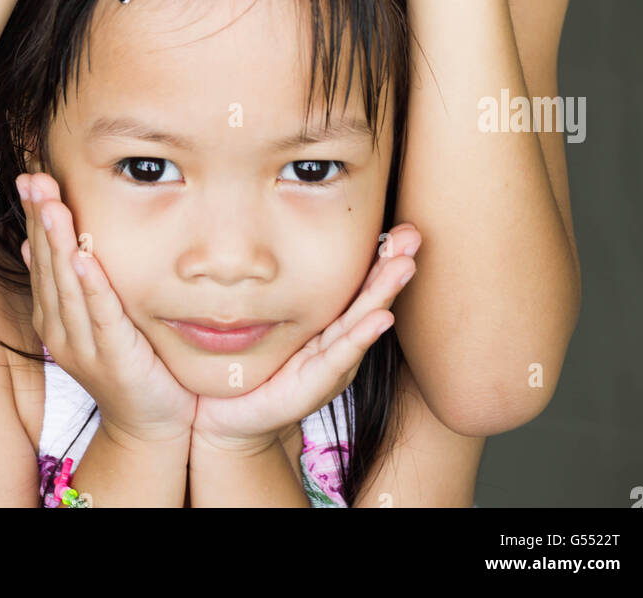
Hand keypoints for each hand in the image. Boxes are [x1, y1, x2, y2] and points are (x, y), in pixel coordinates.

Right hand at [17, 171, 195, 447]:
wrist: (148, 422)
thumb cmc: (126, 364)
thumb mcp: (89, 318)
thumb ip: (65, 283)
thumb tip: (33, 243)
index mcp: (53, 316)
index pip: (40, 256)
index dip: (35, 215)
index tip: (31, 175)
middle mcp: (61, 329)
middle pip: (47, 264)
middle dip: (40, 218)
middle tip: (34, 177)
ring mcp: (84, 345)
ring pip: (67, 285)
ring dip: (58, 243)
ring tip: (52, 205)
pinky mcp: (114, 357)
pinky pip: (100, 315)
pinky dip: (91, 285)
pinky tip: (83, 257)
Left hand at [191, 223, 421, 453]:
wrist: (228, 415)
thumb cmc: (252, 365)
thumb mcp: (272, 322)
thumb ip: (286, 291)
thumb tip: (281, 238)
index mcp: (328, 327)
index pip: (359, 286)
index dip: (381, 258)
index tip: (403, 228)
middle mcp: (336, 345)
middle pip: (368, 299)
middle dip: (393, 267)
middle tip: (414, 235)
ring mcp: (329, 366)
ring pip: (361, 322)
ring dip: (385, 292)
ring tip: (405, 265)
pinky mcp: (313, 386)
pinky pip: (340, 356)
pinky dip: (363, 335)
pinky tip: (382, 316)